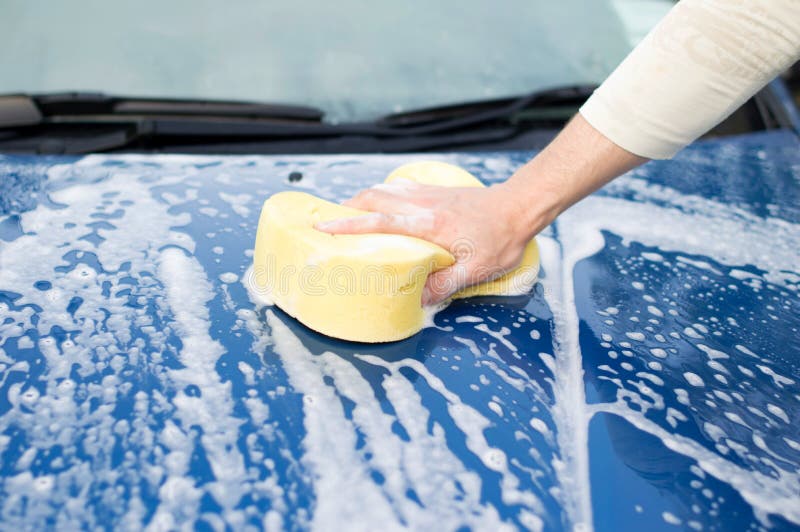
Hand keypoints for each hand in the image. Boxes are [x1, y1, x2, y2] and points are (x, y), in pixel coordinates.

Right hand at [314, 178, 542, 304]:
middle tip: (329, 220)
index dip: (349, 224)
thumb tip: (417, 298)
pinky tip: (384, 202)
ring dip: (363, 199)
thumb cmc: (501, 239)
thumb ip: (445, 284)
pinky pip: (402, 188)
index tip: (324, 227)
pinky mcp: (437, 191)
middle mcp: (423, 205)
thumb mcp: (477, 270)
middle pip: (375, 198)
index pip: (380, 221)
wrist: (520, 207)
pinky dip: (385, 193)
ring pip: (386, 190)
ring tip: (349, 212)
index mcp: (428, 225)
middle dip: (347, 207)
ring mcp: (429, 195)